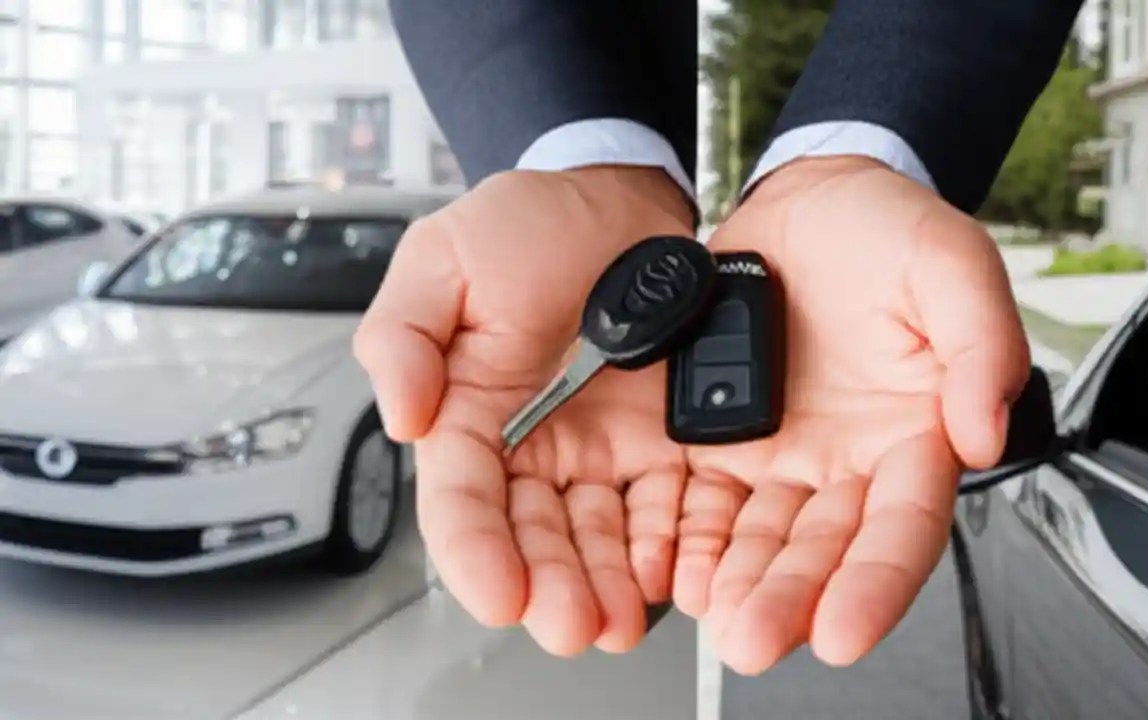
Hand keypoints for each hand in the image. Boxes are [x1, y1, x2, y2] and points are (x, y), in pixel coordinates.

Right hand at [355, 167, 692, 654]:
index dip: (476, 554)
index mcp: (469, 412)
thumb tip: (402, 417)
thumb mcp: (443, 260)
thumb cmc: (522, 223)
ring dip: (605, 584)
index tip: (499, 594)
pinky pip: (664, 503)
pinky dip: (666, 542)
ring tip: (620, 621)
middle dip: (551, 587)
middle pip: (534, 535)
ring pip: (598, 535)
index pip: (461, 502)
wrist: (614, 196)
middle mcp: (533, 444)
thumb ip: (404, 336)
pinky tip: (670, 570)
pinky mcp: (661, 438)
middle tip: (571, 625)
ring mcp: (599, 446)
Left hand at [672, 157, 1028, 673]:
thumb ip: (981, 342)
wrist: (807, 202)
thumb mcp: (950, 261)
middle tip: (757, 640)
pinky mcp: (724, 438)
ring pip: (763, 537)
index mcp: (915, 431)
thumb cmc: (886, 229)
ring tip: (713, 621)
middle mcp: (850, 458)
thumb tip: (983, 428)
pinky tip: (673, 570)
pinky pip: (706, 499)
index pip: (905, 524)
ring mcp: (785, 453)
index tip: (846, 629)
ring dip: (740, 584)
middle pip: (826, 547)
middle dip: (793, 599)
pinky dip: (692, 539)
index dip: (878, 583)